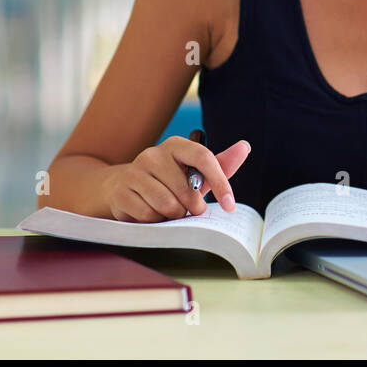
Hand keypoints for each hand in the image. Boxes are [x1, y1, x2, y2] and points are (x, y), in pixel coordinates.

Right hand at [104, 137, 250, 222]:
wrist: (123, 186)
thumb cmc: (167, 181)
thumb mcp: (194, 172)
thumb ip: (220, 163)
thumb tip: (245, 147)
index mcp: (176, 145)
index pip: (204, 158)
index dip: (220, 182)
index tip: (229, 206)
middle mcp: (153, 154)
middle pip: (187, 190)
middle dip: (193, 208)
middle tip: (188, 209)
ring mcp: (135, 171)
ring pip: (168, 205)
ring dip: (173, 216)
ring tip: (169, 210)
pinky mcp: (121, 191)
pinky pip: (149, 215)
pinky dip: (155, 221)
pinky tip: (152, 213)